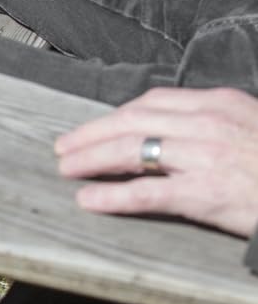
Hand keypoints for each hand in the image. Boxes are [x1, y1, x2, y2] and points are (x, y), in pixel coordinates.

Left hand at [55, 87, 257, 237]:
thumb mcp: (250, 125)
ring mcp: (204, 158)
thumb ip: (213, 122)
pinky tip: (89, 200)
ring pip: (130, 151)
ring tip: (66, 169)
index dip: (116, 115)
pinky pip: (145, 192)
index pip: (152, 102)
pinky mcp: (204, 193)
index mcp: (219, 103)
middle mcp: (206, 125)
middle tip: (64, 147)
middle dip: (91, 134)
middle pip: (131, 123)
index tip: (95, 125)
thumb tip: (174, 130)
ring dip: (90, 160)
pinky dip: (111, 196)